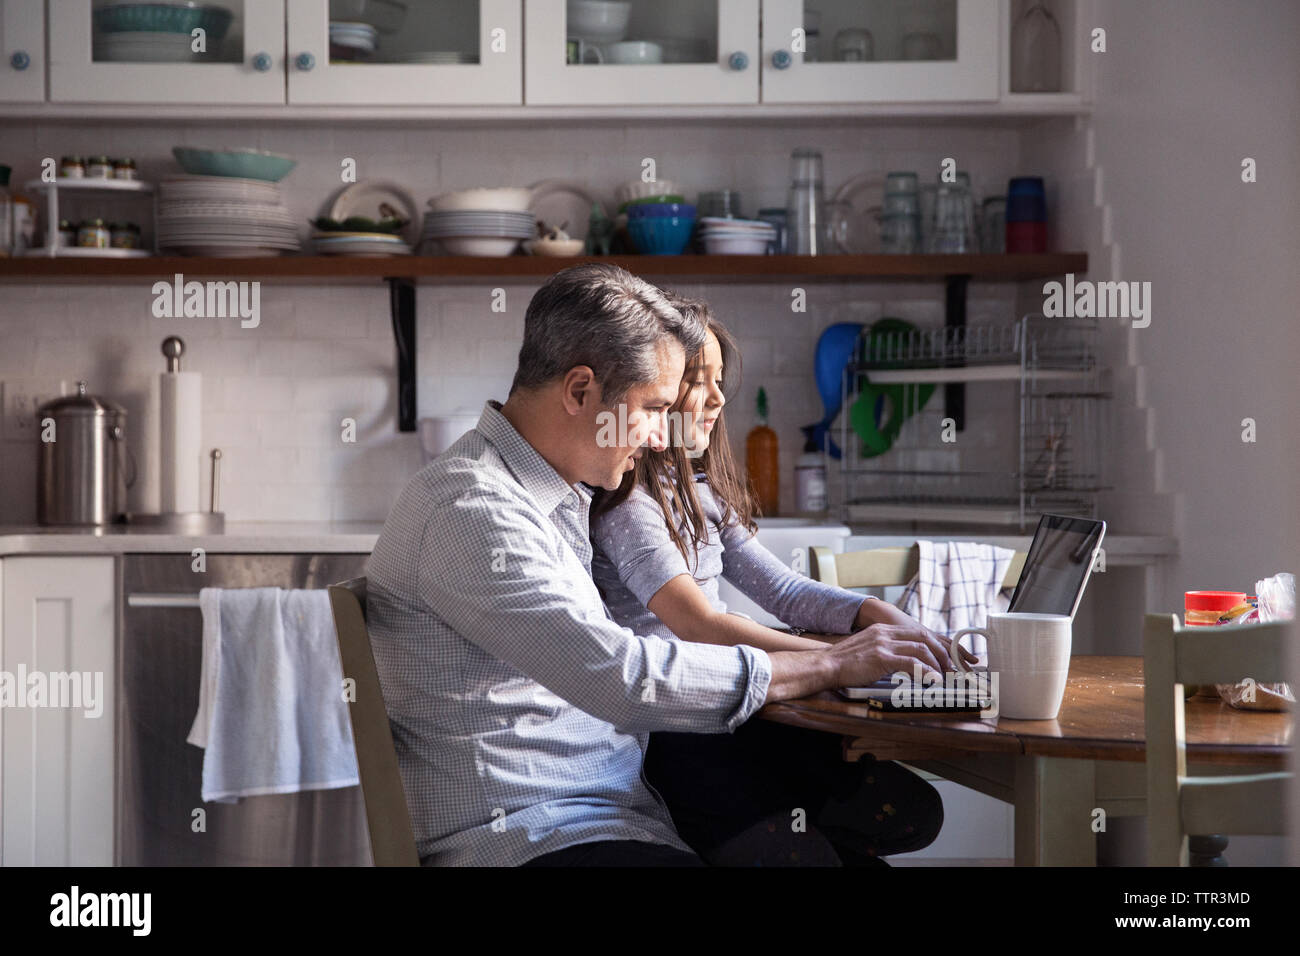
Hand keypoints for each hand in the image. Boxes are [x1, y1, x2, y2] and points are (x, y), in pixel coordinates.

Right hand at [825, 621, 974, 687]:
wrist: (826, 665)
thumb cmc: (846, 663)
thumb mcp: (869, 650)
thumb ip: (887, 652)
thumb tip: (905, 664)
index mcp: (884, 630)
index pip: (918, 632)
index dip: (936, 645)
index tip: (947, 657)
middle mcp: (886, 633)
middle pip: (924, 637)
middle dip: (942, 653)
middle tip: (951, 668)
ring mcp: (884, 643)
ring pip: (921, 649)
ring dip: (937, 664)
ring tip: (943, 676)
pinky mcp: (881, 657)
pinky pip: (911, 663)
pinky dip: (925, 672)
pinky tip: (931, 680)